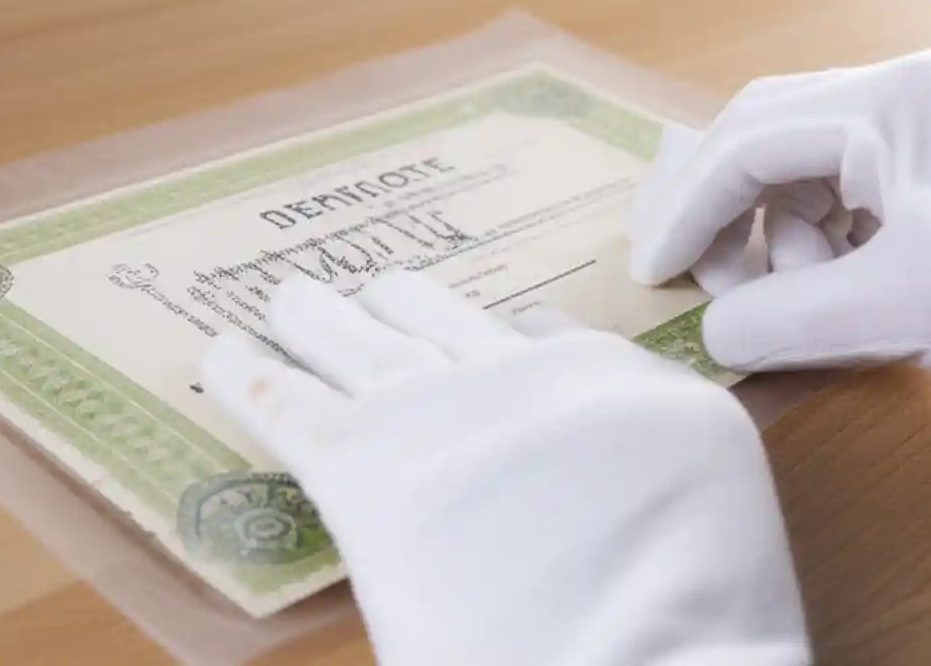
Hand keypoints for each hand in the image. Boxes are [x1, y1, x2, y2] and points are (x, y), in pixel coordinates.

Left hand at [201, 272, 806, 665]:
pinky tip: (225, 355)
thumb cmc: (692, 632)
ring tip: (291, 299)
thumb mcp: (706, 511)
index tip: (463, 347)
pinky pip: (288, 396)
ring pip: (362, 337)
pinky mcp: (365, 456)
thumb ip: (629, 464)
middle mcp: (532, 373)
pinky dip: (250, 373)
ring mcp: (445, 406)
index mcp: (625, 382)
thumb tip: (566, 467)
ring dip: (321, 317)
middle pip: (447, 317)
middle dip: (403, 307)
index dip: (495, 346)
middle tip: (371, 299)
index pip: (544, 338)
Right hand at [630, 50, 930, 392]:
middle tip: (689, 280)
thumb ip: (782, 321)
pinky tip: (832, 302)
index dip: (688, 210)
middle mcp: (902, 100)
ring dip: (773, 248)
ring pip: (793, 178)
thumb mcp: (900, 313)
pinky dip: (811, 257)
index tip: (651, 272)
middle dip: (719, 215)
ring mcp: (918, 134)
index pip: (750, 141)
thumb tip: (710, 333)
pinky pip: (833, 205)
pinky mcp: (928, 178)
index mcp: (896, 103)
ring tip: (800, 307)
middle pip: (762, 141)